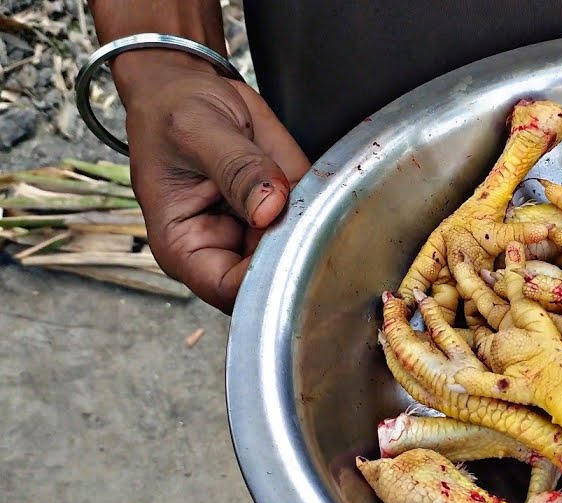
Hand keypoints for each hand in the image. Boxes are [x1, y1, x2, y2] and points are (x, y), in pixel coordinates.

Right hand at [117, 52, 309, 312]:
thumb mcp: (200, 131)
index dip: (266, 277)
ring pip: (298, 254)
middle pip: (271, 279)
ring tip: (307, 189)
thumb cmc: (172, 111)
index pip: (230, 290)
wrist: (186, 87)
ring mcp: (253, 235)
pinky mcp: (279, 215)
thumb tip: (270, 208)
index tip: (293, 243)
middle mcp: (219, 250)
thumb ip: (239, 170)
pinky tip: (320, 185)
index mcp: (183, 246)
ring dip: (314, 227)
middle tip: (312, 212)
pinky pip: (311, 223)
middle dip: (297, 251)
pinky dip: (323, 207)